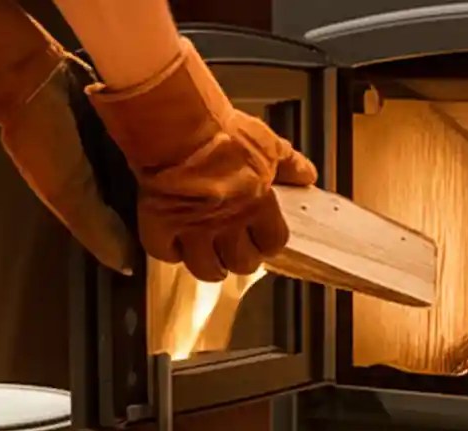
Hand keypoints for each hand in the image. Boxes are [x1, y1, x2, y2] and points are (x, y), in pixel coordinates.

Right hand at [88, 39, 317, 281]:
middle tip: (235, 250)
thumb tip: (306, 175)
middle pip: (242, 264)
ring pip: (205, 269)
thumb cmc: (220, 130)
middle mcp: (229, 223)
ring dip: (208, 266)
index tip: (262, 238)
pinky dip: (169, 250)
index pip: (273, 243)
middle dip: (240, 259)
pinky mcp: (162, 225)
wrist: (178, 123)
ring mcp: (194, 228)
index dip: (267, 243)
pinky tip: (172, 240)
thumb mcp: (267, 143)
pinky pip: (166, 253)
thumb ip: (289, 164)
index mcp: (258, 205)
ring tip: (207, 257)